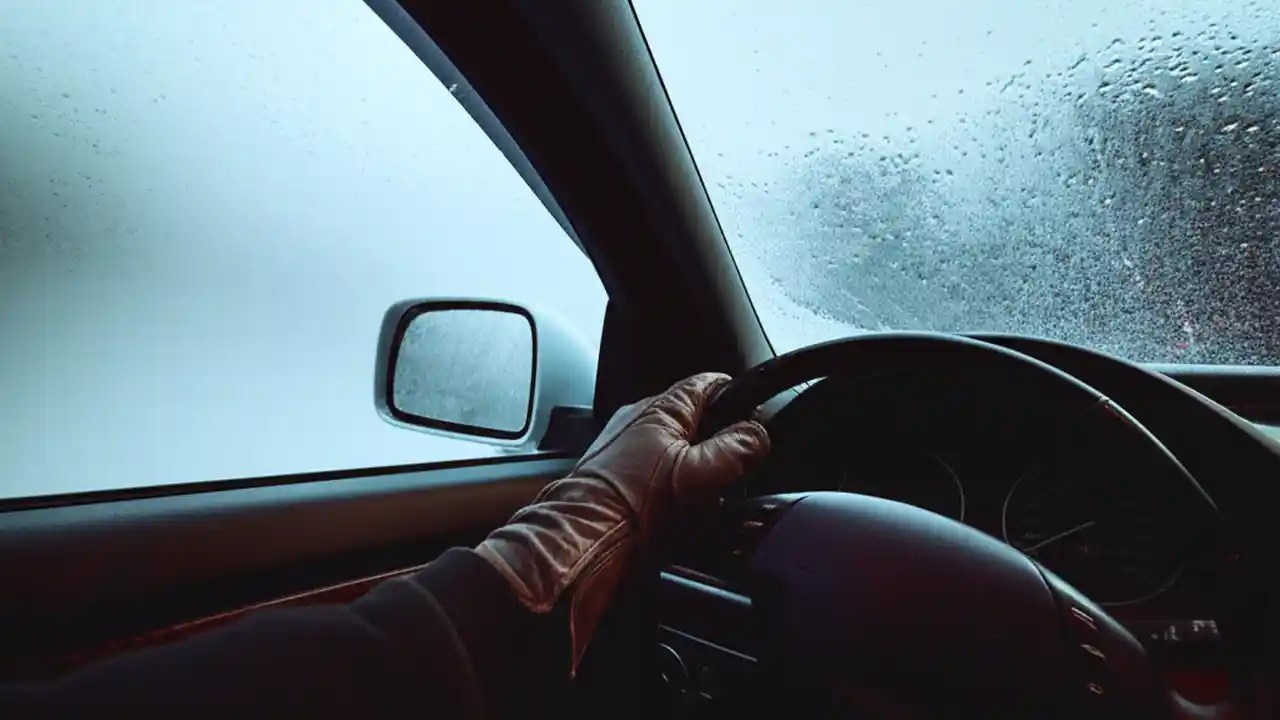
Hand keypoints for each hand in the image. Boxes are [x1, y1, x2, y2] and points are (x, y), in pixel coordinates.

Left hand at [475, 372, 769, 669]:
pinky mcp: (619, 484)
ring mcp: (626, 454)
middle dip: (720, 449)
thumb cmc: (628, 510)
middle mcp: (639, 423)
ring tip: (699, 506)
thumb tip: (759, 436)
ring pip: (681, 455)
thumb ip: (738, 450)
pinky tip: (677, 521)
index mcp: (660, 409)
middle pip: (699, 424)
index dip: (740, 400)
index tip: (755, 423)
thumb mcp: (699, 477)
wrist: (580, 548)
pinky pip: (661, 482)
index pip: (711, 384)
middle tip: (729, 477)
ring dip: (698, 479)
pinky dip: (676, 498)